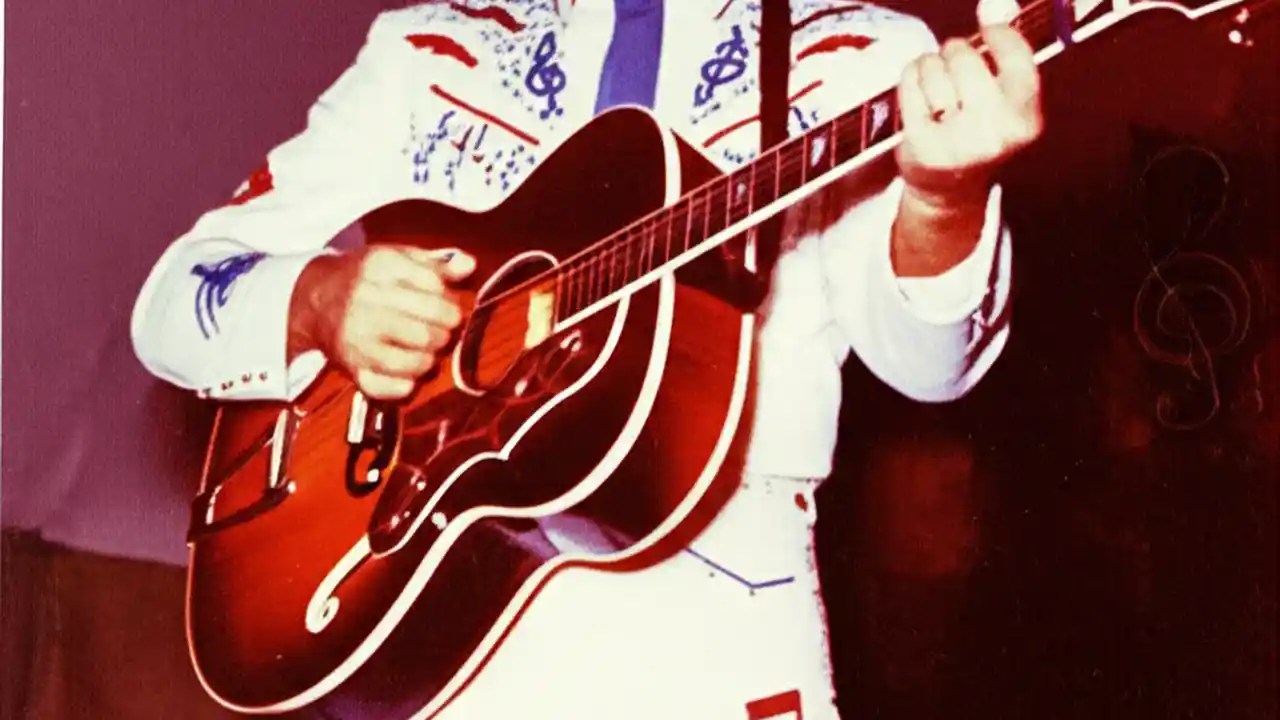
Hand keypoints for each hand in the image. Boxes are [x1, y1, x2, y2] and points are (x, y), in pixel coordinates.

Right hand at [289, 245, 475, 399]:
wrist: (317, 298)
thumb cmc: (369, 278)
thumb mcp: (399, 258)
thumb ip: (438, 264)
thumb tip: (469, 266)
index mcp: (380, 268)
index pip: (435, 289)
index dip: (450, 301)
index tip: (447, 305)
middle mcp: (365, 303)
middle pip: (429, 329)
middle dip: (446, 332)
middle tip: (443, 331)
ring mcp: (357, 339)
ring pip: (417, 360)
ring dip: (431, 358)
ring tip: (428, 350)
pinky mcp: (351, 368)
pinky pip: (391, 388)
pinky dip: (408, 384)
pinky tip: (408, 371)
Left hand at [895, 24, 1043, 210]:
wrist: (949, 190)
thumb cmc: (980, 131)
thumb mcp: (1005, 98)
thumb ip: (1007, 50)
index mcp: (1026, 119)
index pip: (1013, 53)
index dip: (996, 32)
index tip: (987, 32)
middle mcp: (995, 132)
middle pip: (964, 56)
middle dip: (955, 52)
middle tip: (954, 69)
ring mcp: (956, 141)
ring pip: (933, 67)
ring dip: (930, 67)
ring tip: (936, 88)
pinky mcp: (920, 144)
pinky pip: (909, 84)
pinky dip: (910, 79)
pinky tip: (917, 94)